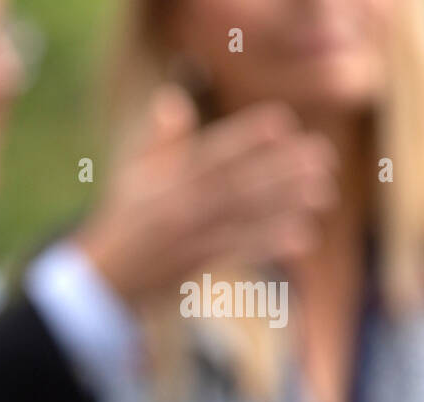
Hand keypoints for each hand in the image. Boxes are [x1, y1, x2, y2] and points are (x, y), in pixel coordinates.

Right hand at [69, 84, 338, 304]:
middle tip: (321, 155)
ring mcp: (187, 239)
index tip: (282, 122)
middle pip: (236, 184)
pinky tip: (301, 236)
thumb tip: (172, 98)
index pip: (211, 154)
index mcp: (165, 182)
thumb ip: (159, 139)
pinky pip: (236, 253)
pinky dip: (269, 245)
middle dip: (281, 170)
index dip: (246, 137)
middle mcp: (178, 208)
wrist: (102, 280)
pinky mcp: (194, 267)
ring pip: (242, 218)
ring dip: (285, 205)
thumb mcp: (133, 176)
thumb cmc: (123, 222)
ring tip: (322, 191)